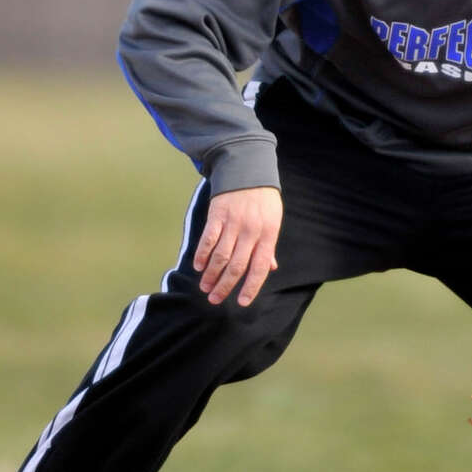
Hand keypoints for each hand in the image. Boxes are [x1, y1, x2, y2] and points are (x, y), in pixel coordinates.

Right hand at [193, 186, 282, 306]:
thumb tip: (270, 268)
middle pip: (236, 266)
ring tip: (205, 288)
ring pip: (220, 256)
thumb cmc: (263, 199)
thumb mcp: (273, 221)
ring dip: (211, 275)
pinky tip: (199, 267)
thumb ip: (268, 246)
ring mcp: (233, 223)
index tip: (241, 302)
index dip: (250, 287)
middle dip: (225, 286)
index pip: (259, 268)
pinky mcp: (217, 215)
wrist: (248, 169)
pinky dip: (202, 255)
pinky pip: (208, 239)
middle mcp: (251, 231)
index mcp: (268, 235)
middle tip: (215, 300)